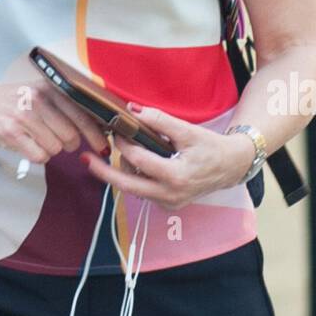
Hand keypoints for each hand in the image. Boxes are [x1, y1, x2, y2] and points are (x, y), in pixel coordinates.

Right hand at [0, 82, 108, 164]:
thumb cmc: (14, 100)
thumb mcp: (39, 92)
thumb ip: (65, 104)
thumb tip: (98, 124)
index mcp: (49, 88)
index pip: (82, 114)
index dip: (96, 134)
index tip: (103, 147)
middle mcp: (38, 100)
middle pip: (71, 136)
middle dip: (70, 144)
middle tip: (61, 141)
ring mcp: (24, 117)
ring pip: (55, 148)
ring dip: (51, 149)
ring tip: (39, 138)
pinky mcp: (11, 133)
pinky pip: (39, 156)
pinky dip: (38, 156)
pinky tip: (29, 145)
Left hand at [78, 104, 254, 210]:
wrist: (230, 167)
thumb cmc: (211, 147)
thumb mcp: (188, 131)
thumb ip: (160, 121)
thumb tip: (134, 110)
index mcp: (176, 177)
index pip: (140, 160)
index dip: (125, 144)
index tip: (114, 131)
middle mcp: (170, 195)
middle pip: (128, 185)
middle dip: (104, 172)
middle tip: (85, 159)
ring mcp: (168, 203)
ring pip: (134, 188)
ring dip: (121, 171)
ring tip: (119, 149)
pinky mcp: (167, 205)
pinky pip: (143, 191)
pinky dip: (135, 177)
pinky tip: (134, 161)